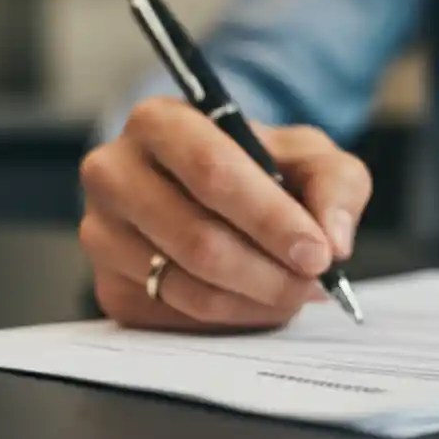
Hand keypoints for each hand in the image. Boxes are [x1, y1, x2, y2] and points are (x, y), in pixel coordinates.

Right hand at [79, 97, 371, 331]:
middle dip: (270, 270)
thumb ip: (335, 185)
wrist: (218, 192)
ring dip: (256, 298)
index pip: (212, 173)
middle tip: (316, 281)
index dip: (270, 219)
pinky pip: (177, 316)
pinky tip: (261, 299)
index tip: (318, 253)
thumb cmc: (263, 166)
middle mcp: (115, 173)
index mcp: (160, 122)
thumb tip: (334, 240)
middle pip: (198, 238)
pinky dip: (234, 316)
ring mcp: (102, 233)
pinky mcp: (110, 286)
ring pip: (188, 285)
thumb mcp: (311, 156)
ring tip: (297, 290)